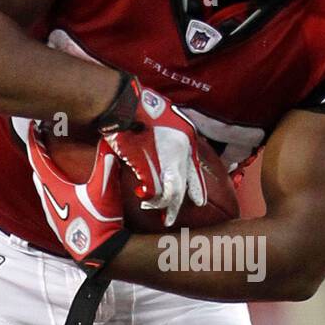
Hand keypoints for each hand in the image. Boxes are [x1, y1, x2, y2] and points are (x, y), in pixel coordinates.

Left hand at [26, 123, 126, 269]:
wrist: (100, 253)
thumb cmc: (99, 221)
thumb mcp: (104, 188)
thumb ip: (106, 162)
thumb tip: (110, 138)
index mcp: (53, 187)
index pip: (37, 157)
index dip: (34, 140)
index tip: (32, 126)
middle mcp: (48, 199)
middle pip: (38, 171)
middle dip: (40, 155)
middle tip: (44, 142)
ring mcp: (52, 214)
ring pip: (44, 188)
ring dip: (46, 174)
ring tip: (52, 164)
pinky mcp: (60, 225)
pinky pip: (52, 200)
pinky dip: (53, 189)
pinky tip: (64, 192)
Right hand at [95, 76, 205, 226]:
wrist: (125, 103)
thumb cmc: (141, 104)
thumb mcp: (167, 115)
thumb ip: (170, 133)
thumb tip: (165, 144)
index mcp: (187, 140)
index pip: (194, 170)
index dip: (196, 187)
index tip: (199, 202)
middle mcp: (180, 152)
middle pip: (181, 187)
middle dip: (176, 206)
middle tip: (171, 220)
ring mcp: (165, 160)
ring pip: (169, 193)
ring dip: (162, 205)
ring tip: (157, 214)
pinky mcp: (147, 166)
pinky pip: (152, 190)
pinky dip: (147, 196)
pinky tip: (142, 196)